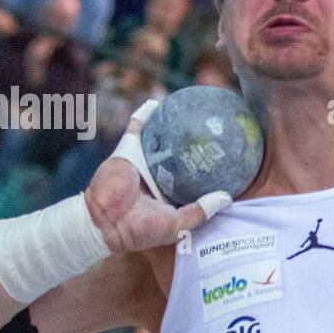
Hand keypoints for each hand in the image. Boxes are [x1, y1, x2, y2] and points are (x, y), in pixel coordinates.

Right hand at [84, 99, 232, 253]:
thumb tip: (227, 197)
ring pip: (159, 139)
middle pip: (178, 155)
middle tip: (210, 128)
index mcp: (168, 193)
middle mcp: (157, 175)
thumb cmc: (141, 229)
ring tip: (187, 110)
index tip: (225, 157)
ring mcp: (142, 162)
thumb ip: (201, 211)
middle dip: (192, 143)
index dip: (206, 168)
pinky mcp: (128, 151)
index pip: (191, 178)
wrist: (106, 223)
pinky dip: (144, 115)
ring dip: (169, 124)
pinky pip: (137, 128)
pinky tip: (156, 103)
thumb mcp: (177, 224)